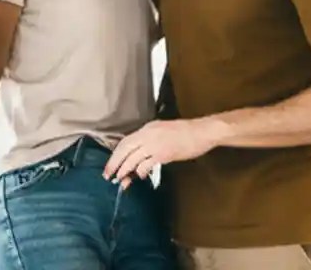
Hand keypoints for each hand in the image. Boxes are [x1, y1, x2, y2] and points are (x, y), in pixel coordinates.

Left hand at [104, 118, 222, 187]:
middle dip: (115, 163)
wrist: (202, 131)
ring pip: (133, 158)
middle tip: (108, 175)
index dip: (116, 155)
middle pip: (125, 149)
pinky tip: (140, 176)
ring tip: (120, 181)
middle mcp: (148, 134)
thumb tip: (140, 154)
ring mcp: (155, 143)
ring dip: (125, 170)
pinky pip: (147, 163)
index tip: (110, 165)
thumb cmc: (186, 132)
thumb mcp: (163, 131)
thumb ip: (150, 140)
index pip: (125, 142)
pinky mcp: (164, 153)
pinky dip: (141, 171)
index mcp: (147, 128)